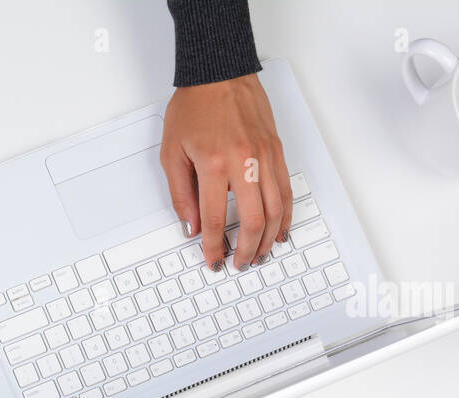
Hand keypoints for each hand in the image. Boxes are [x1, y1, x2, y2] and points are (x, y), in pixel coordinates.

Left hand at [160, 74, 290, 272]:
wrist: (219, 72)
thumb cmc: (194, 106)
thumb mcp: (171, 152)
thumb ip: (180, 194)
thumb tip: (191, 226)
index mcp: (213, 164)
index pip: (214, 219)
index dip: (213, 247)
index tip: (213, 261)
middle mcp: (243, 162)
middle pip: (253, 220)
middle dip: (246, 250)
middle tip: (239, 264)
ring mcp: (265, 156)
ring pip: (276, 209)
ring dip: (268, 238)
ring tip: (260, 255)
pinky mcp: (277, 150)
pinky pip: (286, 190)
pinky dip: (285, 215)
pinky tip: (279, 230)